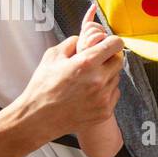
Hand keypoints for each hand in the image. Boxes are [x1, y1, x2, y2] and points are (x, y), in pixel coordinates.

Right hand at [16, 5, 123, 145]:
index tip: (107, 44)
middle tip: (96, 62)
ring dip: (107, 75)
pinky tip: (89, 93)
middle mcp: (98, 80)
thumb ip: (72, 43)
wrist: (38, 118)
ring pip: (116, 78)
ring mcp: (103, 98)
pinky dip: (105, 91)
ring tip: (88, 80)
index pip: (115, 44)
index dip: (111, 42)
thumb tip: (85, 38)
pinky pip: (114, 94)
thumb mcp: (52, 56)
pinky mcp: (105, 112)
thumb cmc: (43, 87)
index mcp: (86, 63)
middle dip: (109, 58)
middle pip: (119, 60)